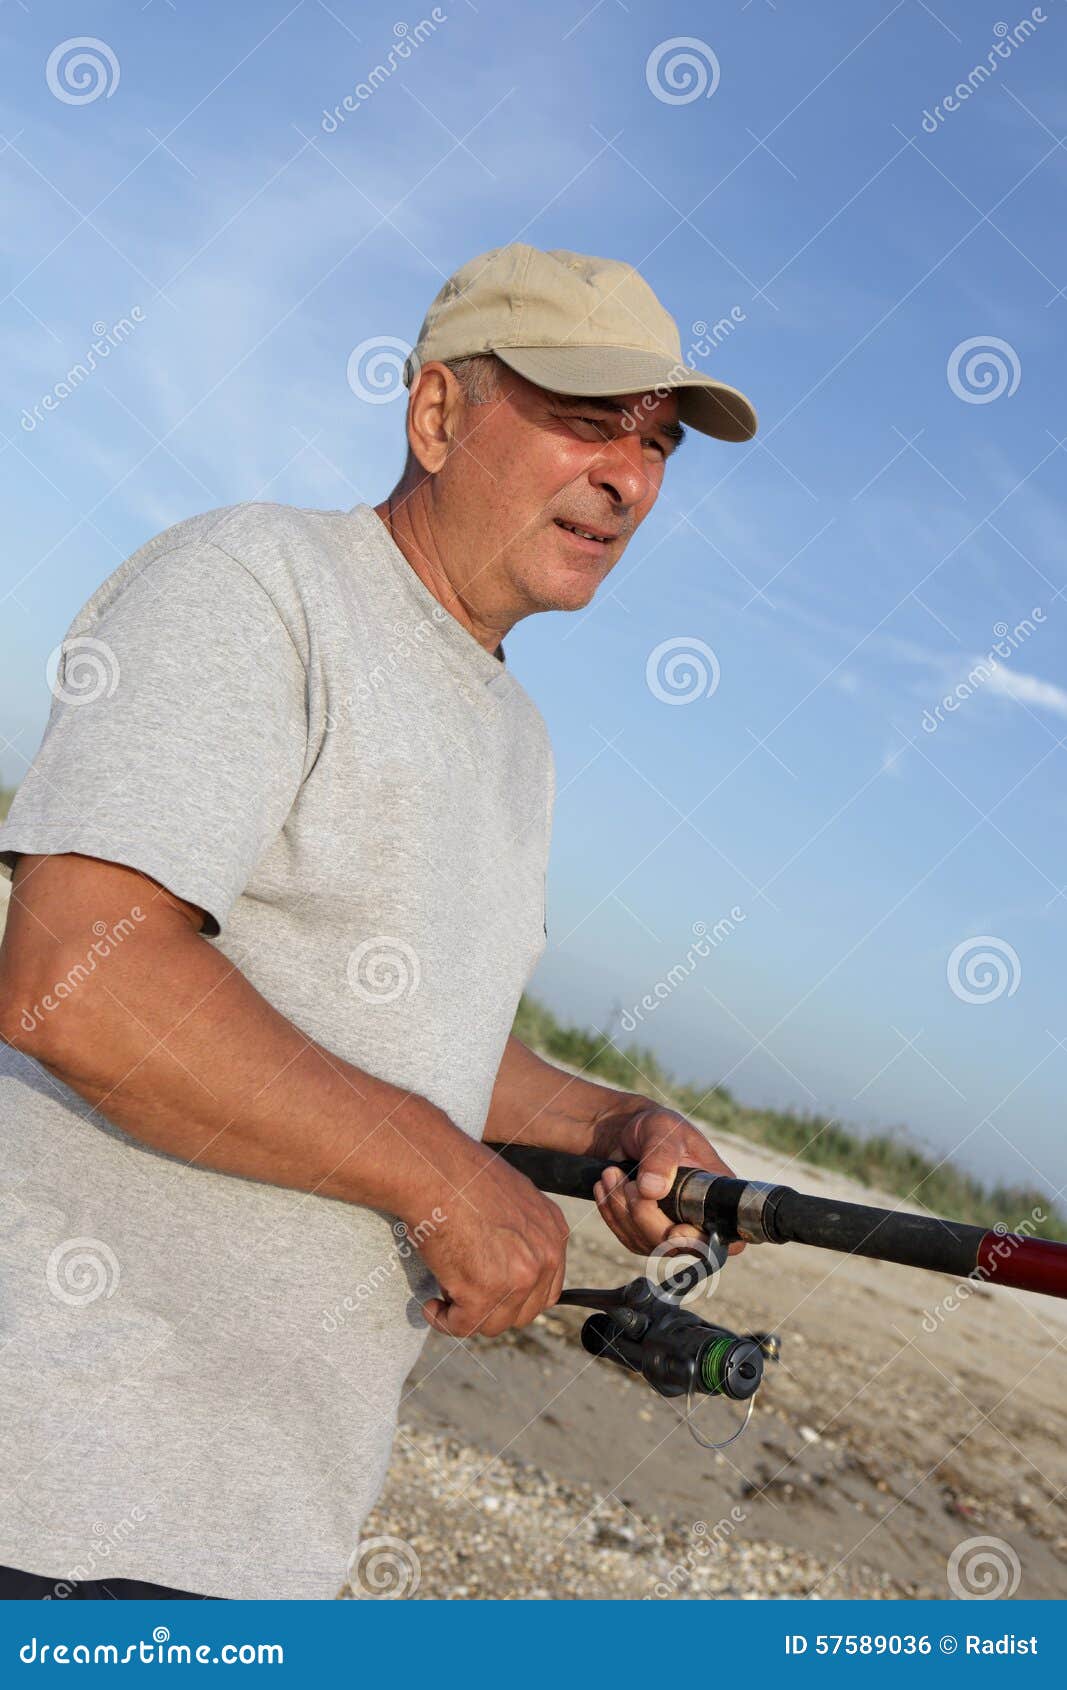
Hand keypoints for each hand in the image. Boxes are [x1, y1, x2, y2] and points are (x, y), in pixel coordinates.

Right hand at [414, 1141, 569, 1338]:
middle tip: (463, 1295)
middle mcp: (545, 1256)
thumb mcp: (510, 1197)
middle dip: (493, 1309)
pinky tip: (432, 1306)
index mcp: (554, 1231)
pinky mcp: (485, 1293)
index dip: (515, 1296)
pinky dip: (444, 1321)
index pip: (546, 1287)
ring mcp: (519, 1277)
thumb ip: (519, 1231)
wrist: (435, 1171)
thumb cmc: (461, 1176)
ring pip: (495, 1323)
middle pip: (525, 1311)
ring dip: (468, 1317)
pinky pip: (464, 1326)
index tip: (488, 1291)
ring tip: (444, 1299)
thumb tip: (503, 1258)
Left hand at [589, 1101, 743, 1259]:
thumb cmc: (657, 1126)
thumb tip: (652, 1190)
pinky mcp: (646, 1233)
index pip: (726, 1239)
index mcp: (716, 1194)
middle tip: (626, 1182)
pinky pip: (628, 1237)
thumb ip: (661, 1156)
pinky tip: (605, 1187)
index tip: (675, 1230)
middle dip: (644, 1215)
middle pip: (676, 1245)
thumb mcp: (663, 1129)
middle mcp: (698, 1219)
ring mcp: (672, 1229)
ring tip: (610, 1174)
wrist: (628, 1131)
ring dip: (622, 1211)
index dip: (701, 1242)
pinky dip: (612, 1214)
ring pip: (647, 1244)